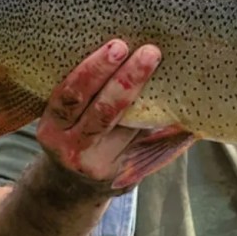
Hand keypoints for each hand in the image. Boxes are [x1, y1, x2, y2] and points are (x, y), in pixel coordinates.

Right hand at [35, 39, 161, 193]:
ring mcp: (101, 166)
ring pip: (132, 129)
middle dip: (128, 80)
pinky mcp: (126, 175)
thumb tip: (121, 45)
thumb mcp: (61, 120)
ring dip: (154, 99)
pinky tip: (184, 103)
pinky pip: (150, 144)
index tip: (117, 45)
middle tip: (150, 52)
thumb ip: (80, 92)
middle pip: (104, 113)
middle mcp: (73, 149)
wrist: (68, 190)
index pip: (71, 96)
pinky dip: (168, 123)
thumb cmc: (70, 136)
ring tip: (170, 75)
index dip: (94, 70)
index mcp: (52, 128)